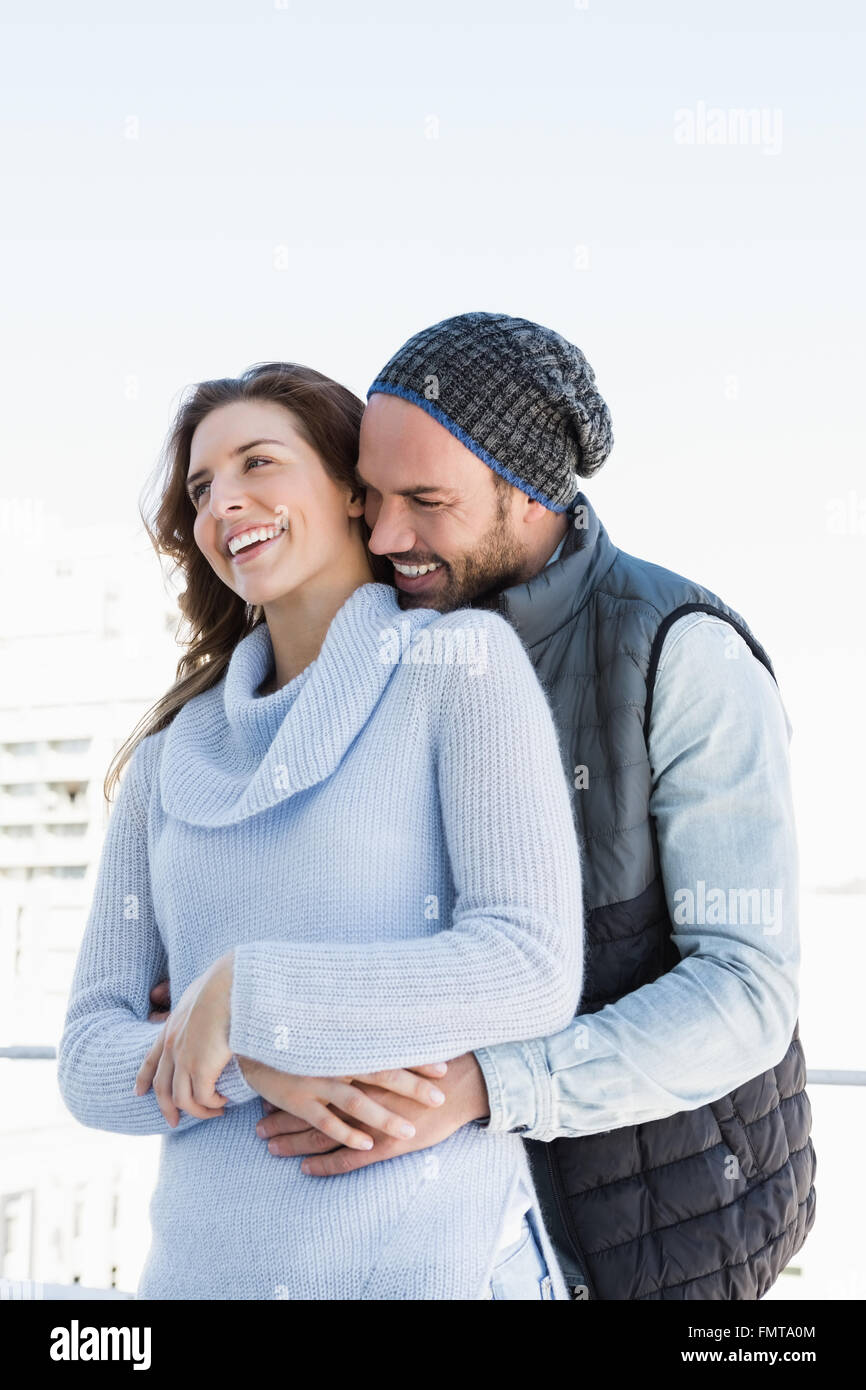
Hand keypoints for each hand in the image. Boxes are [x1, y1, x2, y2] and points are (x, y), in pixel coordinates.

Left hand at [134, 952, 234, 1126]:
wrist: (233, 982)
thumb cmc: (226, 982)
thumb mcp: (203, 993)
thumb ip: (198, 1006)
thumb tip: (209, 1007)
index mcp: (172, 1027)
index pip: (151, 1058)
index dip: (143, 1078)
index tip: (138, 1093)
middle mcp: (173, 1045)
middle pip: (162, 1087)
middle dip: (167, 1108)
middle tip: (173, 1122)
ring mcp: (186, 1058)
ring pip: (182, 1099)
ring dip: (198, 1110)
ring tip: (215, 1111)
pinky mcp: (202, 1067)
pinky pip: (203, 1098)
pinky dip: (212, 1104)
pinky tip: (224, 1100)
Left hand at [256, 1050, 490, 1174]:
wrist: (461, 1084)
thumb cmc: (429, 1064)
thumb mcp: (392, 1047)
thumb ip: (364, 1050)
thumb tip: (339, 1045)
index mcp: (355, 1072)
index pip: (312, 1084)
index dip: (287, 1092)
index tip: (265, 1097)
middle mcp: (356, 1095)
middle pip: (310, 1110)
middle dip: (281, 1120)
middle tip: (257, 1129)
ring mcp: (370, 1122)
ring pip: (322, 1135)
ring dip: (294, 1143)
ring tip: (270, 1149)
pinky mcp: (386, 1144)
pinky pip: (349, 1159)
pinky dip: (326, 1165)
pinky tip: (306, 1169)